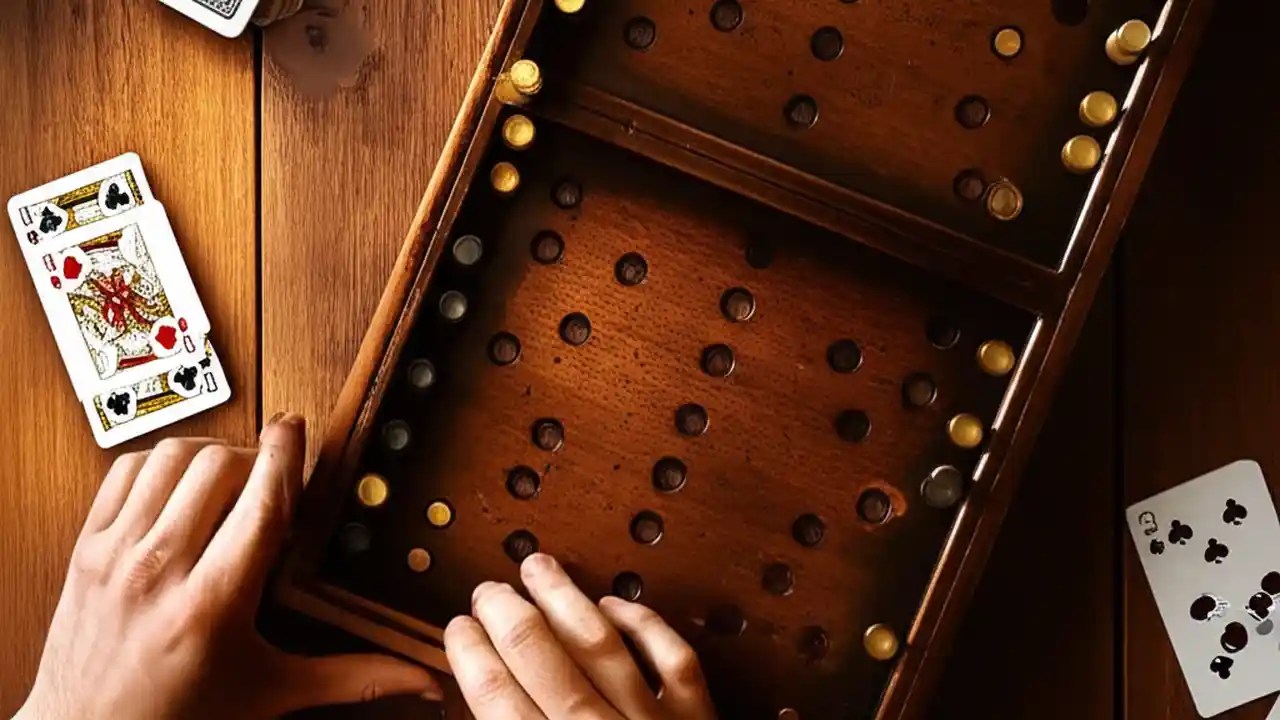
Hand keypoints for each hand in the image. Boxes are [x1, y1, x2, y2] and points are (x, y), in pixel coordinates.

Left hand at [16, 414, 440, 719]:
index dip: (286, 453)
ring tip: (227, 480)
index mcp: (212, 604)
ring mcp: (115, 554)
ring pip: (170, 456)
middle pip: (219, 464)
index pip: (261, 499)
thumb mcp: (272, 693)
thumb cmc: (178, 719)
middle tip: (270, 480)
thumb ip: (353, 678)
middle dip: (253, 458)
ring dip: (207, 454)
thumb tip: (421, 679)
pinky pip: (124, 470)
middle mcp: (159, 569)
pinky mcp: (85, 547)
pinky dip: (158, 464)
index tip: (298, 428)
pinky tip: (179, 488)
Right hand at [444, 553, 716, 718]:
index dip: (469, 651)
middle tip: (489, 590)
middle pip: (541, 656)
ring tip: (539, 567)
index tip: (459, 628)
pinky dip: (644, 626)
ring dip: (565, 599)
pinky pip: (675, 661)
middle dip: (507, 613)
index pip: (495, 694)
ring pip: (602, 645)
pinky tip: (616, 604)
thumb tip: (483, 698)